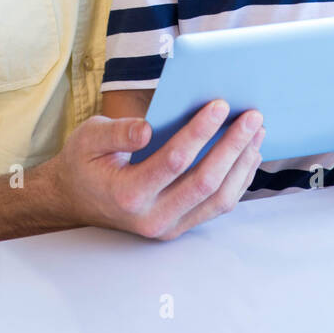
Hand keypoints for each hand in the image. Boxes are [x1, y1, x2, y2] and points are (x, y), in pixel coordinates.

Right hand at [47, 101, 265, 240]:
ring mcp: (169, 227)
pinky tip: (248, 154)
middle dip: (233, 146)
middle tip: (253, 116)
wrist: (76, 200)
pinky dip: (238, 179)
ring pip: (219, 199)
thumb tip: (147, 129)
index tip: (220, 105)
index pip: (174, 161)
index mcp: (128, 194)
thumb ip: (116, 133)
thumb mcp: (88, 138)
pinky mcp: (181, 226)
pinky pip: (217, 206)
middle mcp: (152, 217)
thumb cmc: (85, 162)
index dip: (200, 132)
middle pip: (205, 183)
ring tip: (257, 132)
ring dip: (242, 164)